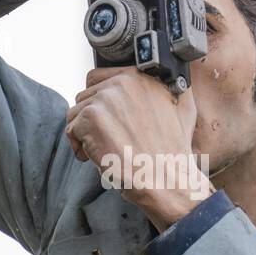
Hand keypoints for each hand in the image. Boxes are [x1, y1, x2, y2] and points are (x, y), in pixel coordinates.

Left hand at [65, 67, 212, 230]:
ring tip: (104, 150)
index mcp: (141, 76)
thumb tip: (168, 77)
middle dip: (91, 118)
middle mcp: (122, 82)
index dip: (100, 102)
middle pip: (85, 95)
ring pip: (75, 112)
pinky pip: (71, 130)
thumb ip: (172, 86)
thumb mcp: (184, 108)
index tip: (110, 120)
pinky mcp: (90, 118)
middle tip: (108, 139)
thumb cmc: (173, 151)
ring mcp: (105, 99)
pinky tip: (98, 158)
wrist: (166, 178)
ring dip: (84, 133)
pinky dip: (80, 148)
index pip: (98, 77)